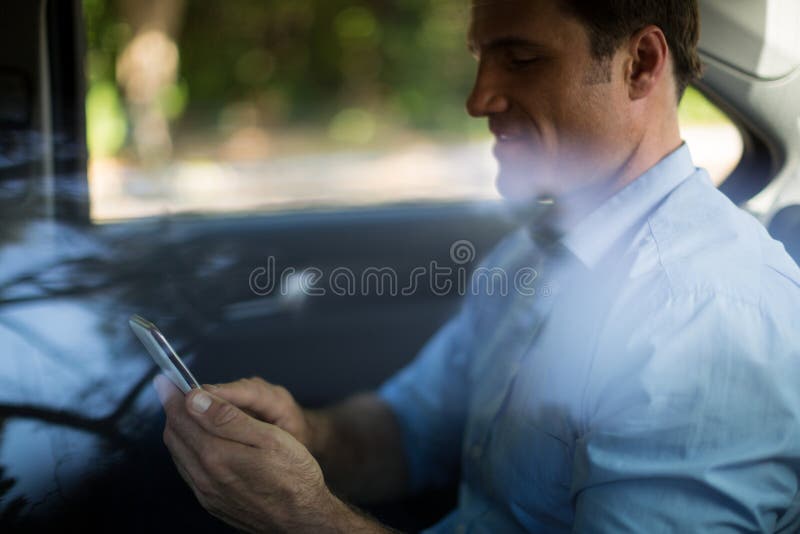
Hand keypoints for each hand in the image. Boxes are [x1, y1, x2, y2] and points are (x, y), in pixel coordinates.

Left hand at [154, 375, 347, 532]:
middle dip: (174, 410)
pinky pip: (188, 471)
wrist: (302, 521)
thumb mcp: (269, 438)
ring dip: (180, 430)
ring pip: (178, 454)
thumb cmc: (294, 476)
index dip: (174, 395)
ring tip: (188, 412)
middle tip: (177, 391)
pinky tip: (201, 442)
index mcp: (216, 455)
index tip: (169, 379)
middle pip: (174, 436)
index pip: (182, 418)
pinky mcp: (211, 503)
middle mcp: (204, 476)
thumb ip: (228, 418)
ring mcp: (205, 493)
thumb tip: (194, 399)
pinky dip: (187, 450)